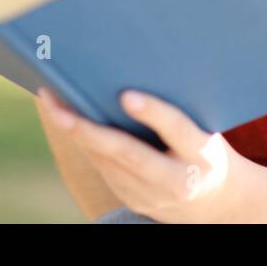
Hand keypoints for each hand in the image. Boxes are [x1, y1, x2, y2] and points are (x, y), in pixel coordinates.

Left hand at [38, 86, 258, 222]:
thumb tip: (139, 63)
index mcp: (202, 154)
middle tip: (58, 107)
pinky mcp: (133, 200)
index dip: (153, 112)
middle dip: (89, 130)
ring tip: (51, 102)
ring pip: (107, 162)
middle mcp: (177, 180)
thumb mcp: (207, 127)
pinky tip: (66, 119)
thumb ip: (179, 105)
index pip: (176, 130)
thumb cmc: (205, 146)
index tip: (127, 95)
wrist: (215, 202)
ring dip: (75, 132)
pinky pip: (103, 168)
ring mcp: (153, 196)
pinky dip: (84, 142)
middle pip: (128, 153)